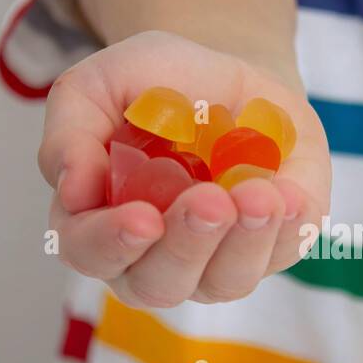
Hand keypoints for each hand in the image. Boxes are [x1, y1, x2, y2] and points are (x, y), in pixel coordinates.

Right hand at [37, 31, 330, 306]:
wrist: (235, 80)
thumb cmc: (159, 86)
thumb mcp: (103, 82)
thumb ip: (72, 129)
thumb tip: (73, 188)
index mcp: (99, 221)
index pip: (89, 251)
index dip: (110, 241)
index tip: (142, 218)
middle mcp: (153, 257)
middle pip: (159, 282)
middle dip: (186, 245)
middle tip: (209, 201)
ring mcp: (215, 263)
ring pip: (223, 281)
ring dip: (242, 243)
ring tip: (258, 195)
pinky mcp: (272, 248)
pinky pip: (281, 254)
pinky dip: (289, 230)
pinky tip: (290, 197)